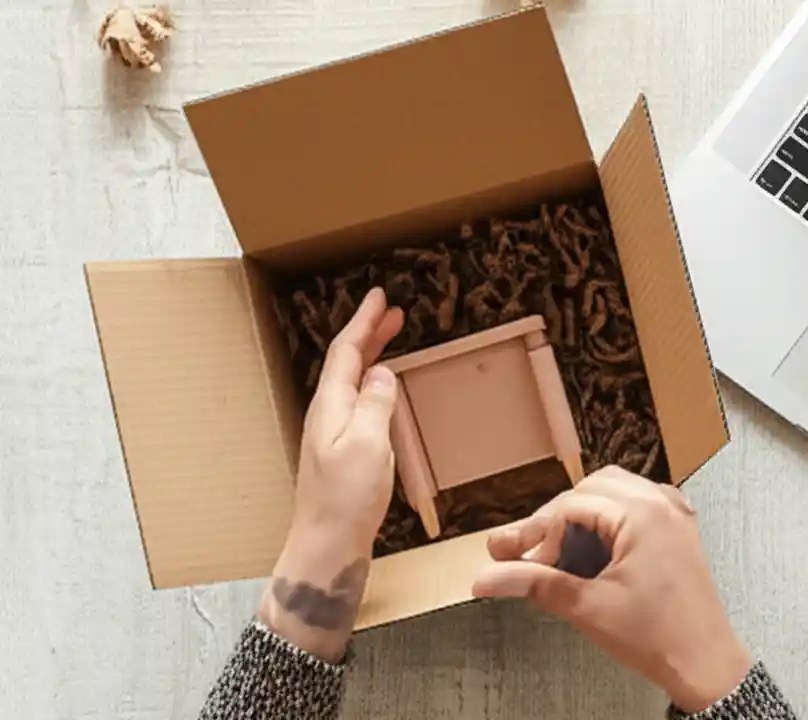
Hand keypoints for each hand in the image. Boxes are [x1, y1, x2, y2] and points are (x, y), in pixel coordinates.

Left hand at [258, 288, 403, 662]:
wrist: (326, 548)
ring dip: (370, 357)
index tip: (380, 296)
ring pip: (350, 382)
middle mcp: (326, 416)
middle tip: (393, 312)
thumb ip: (375, 403)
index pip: (347, 351)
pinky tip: (382, 392)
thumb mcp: (367, 444)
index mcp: (330, 406)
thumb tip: (381, 373)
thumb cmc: (346, 501)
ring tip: (390, 341)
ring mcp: (331, 436)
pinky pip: (356, 404)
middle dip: (369, 334)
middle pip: (346, 363)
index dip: (364, 322)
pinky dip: (372, 385)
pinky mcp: (340, 455)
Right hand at [472, 466, 751, 712]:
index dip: (539, 533)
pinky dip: (613, 516)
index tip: (519, 560)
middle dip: (556, 518)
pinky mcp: (679, 531)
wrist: (704, 664)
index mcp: (642, 514)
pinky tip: (599, 541)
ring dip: (583, 513)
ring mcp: (674, 515)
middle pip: (591, 489)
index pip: (570, 506)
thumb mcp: (588, 608)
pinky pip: (640, 503)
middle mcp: (661, 504)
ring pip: (616, 490)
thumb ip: (536, 584)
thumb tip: (488, 578)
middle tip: (532, 550)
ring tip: (560, 547)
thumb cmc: (659, 637)